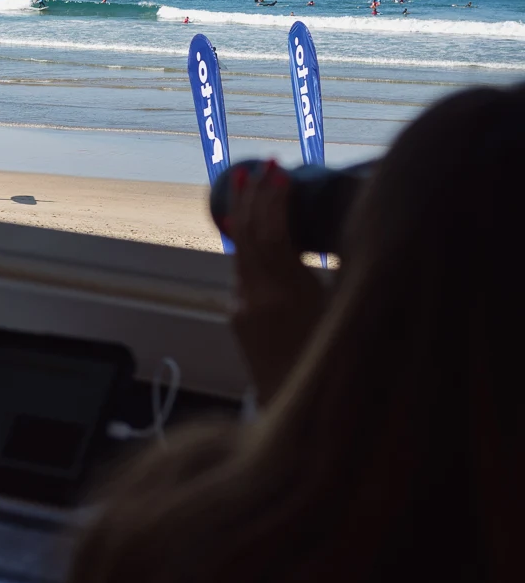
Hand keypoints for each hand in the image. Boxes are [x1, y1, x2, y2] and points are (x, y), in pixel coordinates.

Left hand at [227, 164, 327, 400]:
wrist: (298, 417)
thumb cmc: (335, 366)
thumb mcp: (345, 316)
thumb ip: (337, 276)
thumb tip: (340, 237)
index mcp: (290, 294)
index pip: (275, 234)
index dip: (276, 200)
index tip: (280, 171)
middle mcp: (258, 297)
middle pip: (250, 235)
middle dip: (253, 196)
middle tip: (258, 165)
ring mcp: (243, 307)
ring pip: (241, 252)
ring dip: (243, 216)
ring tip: (242, 183)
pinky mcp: (236, 318)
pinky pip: (242, 275)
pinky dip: (247, 248)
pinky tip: (249, 229)